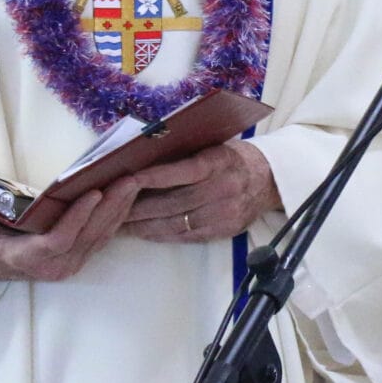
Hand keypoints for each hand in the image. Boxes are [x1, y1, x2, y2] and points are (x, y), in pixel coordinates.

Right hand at [0, 178, 145, 282]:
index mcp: (25, 259)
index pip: (58, 241)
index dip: (78, 219)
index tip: (93, 194)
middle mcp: (52, 266)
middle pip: (88, 237)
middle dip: (110, 207)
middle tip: (127, 179)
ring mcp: (68, 264)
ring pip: (101, 237)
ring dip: (120, 210)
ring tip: (134, 181)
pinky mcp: (79, 258)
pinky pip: (103, 238)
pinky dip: (117, 216)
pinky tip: (128, 195)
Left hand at [122, 140, 282, 243]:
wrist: (269, 180)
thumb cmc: (233, 158)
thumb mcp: (214, 145)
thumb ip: (186, 153)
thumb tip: (143, 156)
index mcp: (220, 162)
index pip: (184, 171)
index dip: (155, 177)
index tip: (128, 180)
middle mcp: (224, 189)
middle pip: (174, 202)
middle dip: (139, 208)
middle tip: (112, 208)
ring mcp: (224, 214)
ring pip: (176, 223)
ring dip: (144, 225)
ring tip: (120, 224)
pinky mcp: (223, 231)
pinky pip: (186, 236)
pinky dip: (162, 235)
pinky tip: (144, 232)